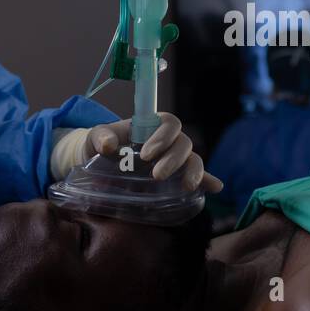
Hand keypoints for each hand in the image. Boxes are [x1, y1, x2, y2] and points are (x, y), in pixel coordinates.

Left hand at [52, 112, 222, 192]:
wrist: (96, 164)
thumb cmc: (99, 145)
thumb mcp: (94, 138)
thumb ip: (99, 136)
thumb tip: (109, 145)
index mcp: (150, 127)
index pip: (168, 122)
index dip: (163, 136)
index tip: (146, 154)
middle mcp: (166, 142)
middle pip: (183, 143)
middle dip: (174, 158)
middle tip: (157, 175)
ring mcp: (172, 160)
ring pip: (193, 159)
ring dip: (194, 171)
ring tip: (186, 186)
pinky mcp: (174, 178)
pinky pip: (196, 177)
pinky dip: (208, 181)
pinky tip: (215, 187)